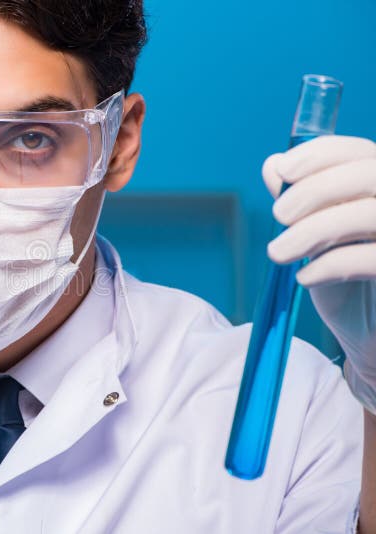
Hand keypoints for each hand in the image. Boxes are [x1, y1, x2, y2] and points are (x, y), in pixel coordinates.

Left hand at [262, 135, 375, 413]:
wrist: (370, 336)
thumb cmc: (345, 278)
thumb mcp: (317, 235)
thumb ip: (299, 200)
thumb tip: (274, 165)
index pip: (360, 151)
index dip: (321, 154)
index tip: (283, 170)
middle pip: (370, 173)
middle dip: (316, 189)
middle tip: (278, 215)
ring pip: (370, 214)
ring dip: (314, 230)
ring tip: (279, 252)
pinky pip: (373, 258)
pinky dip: (331, 265)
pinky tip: (305, 278)